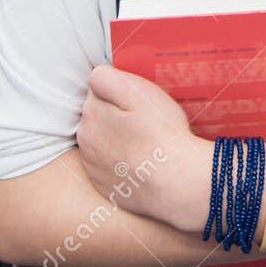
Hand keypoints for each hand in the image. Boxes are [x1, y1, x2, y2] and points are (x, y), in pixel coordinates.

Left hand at [76, 65, 209, 230]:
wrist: (179, 183)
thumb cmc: (162, 134)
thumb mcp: (137, 92)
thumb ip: (107, 79)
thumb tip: (95, 78)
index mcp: (91, 114)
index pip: (100, 89)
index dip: (122, 92)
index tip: (140, 102)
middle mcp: (86, 141)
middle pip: (100, 116)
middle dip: (117, 115)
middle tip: (147, 122)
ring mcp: (94, 168)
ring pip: (104, 142)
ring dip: (119, 140)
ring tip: (148, 144)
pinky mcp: (106, 188)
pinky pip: (111, 168)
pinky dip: (123, 164)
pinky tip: (144, 164)